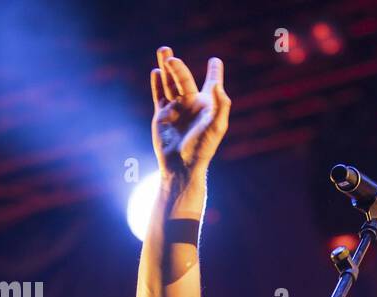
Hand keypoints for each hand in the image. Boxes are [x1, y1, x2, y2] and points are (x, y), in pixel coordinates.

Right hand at [149, 46, 230, 181]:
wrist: (181, 164)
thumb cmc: (202, 147)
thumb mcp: (216, 127)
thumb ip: (221, 105)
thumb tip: (217, 85)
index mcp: (207, 106)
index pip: (212, 85)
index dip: (214, 73)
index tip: (215, 61)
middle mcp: (191, 105)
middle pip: (184, 79)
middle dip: (178, 67)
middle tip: (171, 58)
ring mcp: (176, 109)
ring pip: (170, 83)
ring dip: (166, 68)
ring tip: (164, 51)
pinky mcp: (162, 115)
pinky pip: (159, 95)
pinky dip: (157, 83)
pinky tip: (155, 72)